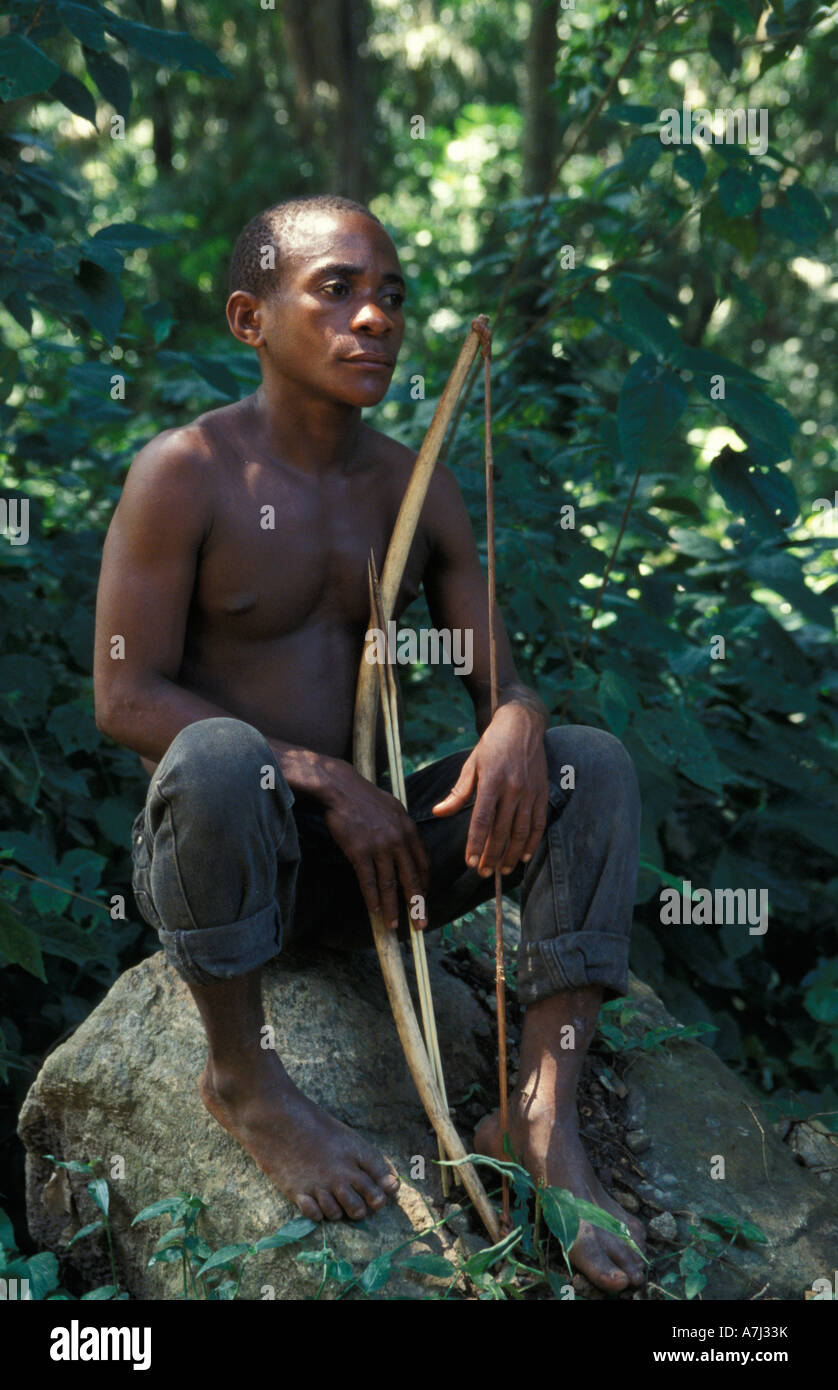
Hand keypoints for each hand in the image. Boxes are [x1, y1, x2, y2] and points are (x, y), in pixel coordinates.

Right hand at [321, 763, 429, 931]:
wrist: (341, 789)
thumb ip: (403, 829)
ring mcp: (379, 847)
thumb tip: (408, 847)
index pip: (423, 863)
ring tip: (394, 925)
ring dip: (392, 908)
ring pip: (389, 884)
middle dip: (417, 905)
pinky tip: (374, 910)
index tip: (424, 897)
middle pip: (411, 879)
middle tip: (421, 925)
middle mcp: (398, 840)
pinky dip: (372, 897)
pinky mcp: (359, 852)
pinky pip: (368, 880)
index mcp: (409, 829)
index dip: (424, 884)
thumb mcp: (394, 808)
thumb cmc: (365, 798)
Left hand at [431, 703, 548, 876]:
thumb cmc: (492, 745)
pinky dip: (532, 842)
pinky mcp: (543, 793)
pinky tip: (524, 856)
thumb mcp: (472, 764)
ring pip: (521, 831)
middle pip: (501, 831)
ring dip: (511, 855)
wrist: (522, 725)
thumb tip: (438, 813)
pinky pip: (539, 823)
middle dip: (491, 855)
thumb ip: (458, 792)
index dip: (475, 844)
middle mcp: (513, 788)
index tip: (469, 862)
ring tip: (502, 870)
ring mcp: (530, 791)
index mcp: (492, 781)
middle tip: (482, 873)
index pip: (482, 820)